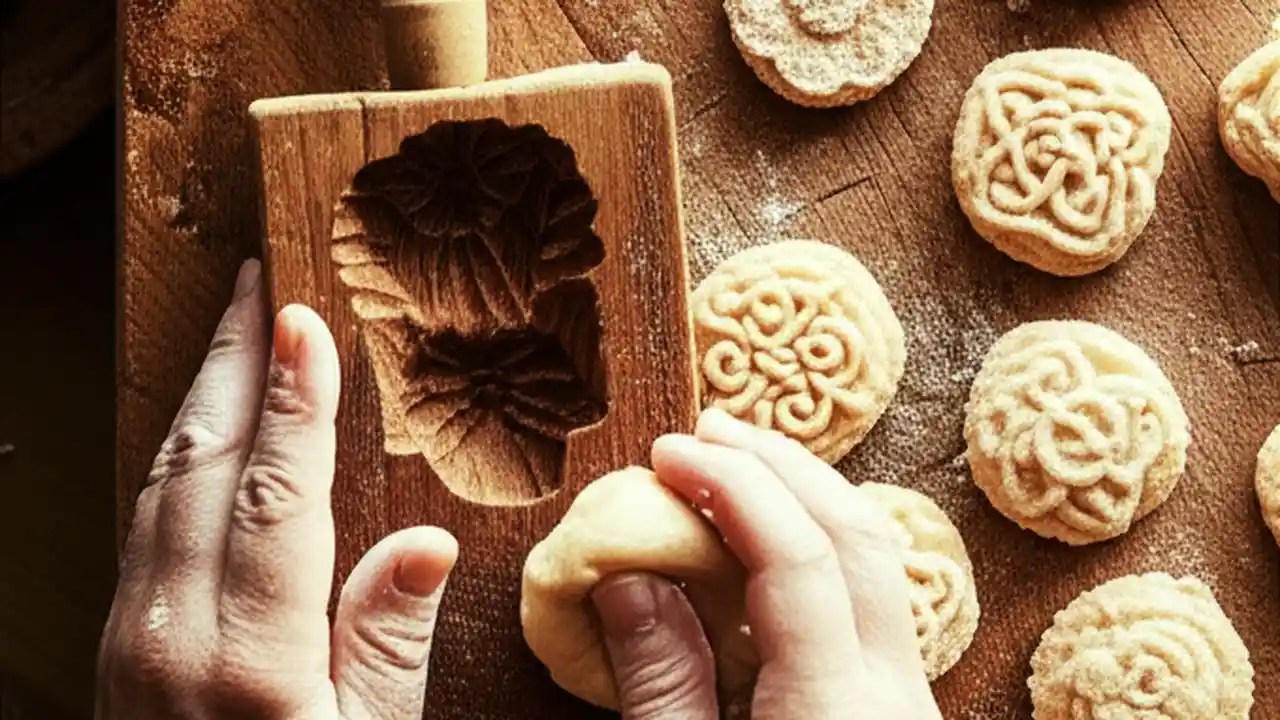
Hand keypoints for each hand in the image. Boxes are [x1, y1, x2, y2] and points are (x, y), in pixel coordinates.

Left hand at [96, 259, 458, 719]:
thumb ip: (388, 645)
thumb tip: (423, 545)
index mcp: (249, 657)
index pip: (273, 491)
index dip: (293, 400)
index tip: (303, 321)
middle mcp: (172, 631)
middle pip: (201, 462)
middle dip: (229, 362)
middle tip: (254, 286)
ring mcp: (131, 633)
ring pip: (162, 479)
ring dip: (200, 396)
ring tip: (231, 334)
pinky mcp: (118, 640)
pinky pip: (145, 516)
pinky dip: (178, 453)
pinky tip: (204, 431)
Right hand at [590, 409, 941, 719]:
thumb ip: (661, 684)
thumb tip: (627, 579)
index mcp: (832, 710)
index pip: (798, 557)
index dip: (734, 485)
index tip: (669, 454)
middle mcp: (892, 692)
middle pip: (856, 534)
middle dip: (780, 465)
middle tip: (708, 430)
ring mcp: (909, 696)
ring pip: (878, 557)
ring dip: (807, 494)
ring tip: (736, 464)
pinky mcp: (902, 703)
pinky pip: (874, 593)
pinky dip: (823, 540)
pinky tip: (772, 535)